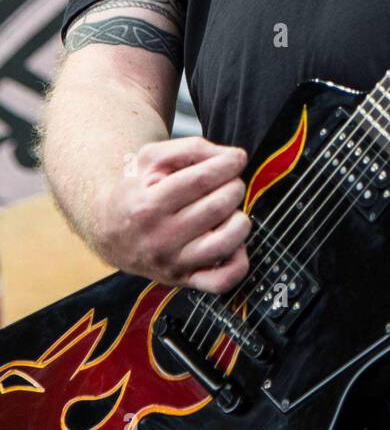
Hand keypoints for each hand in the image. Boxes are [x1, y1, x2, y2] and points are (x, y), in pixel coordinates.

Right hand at [93, 136, 251, 293]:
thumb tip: (231, 157)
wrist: (109, 231)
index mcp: (148, 205)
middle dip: (233, 187)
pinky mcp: (183, 280)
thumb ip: (191, 148)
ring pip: (226, 242)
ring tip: (229, 210)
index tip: (237, 158)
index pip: (201, 180)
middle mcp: (159, 238)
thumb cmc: (137, 190)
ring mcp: (172, 263)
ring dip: (239, 219)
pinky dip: (238, 261)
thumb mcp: (152, 158)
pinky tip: (233, 242)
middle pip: (217, 207)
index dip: (227, 164)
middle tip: (229, 182)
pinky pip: (222, 281)